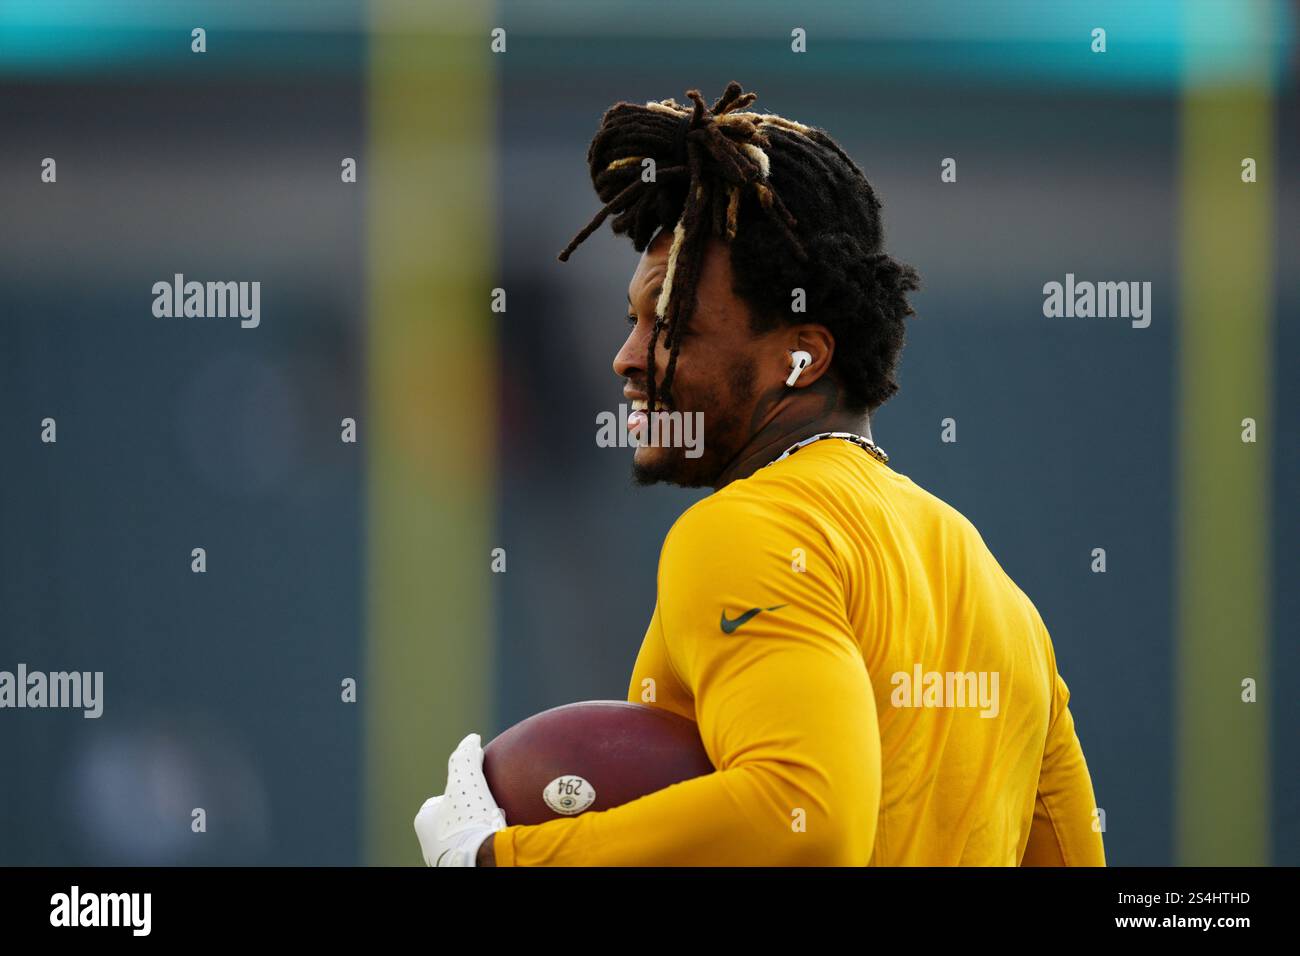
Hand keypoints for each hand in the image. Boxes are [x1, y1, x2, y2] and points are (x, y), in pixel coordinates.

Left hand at [414, 732, 506, 866]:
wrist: (480, 858)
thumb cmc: (469, 817)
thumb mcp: (466, 779)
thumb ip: (465, 757)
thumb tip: (471, 738)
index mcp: (424, 822)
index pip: (436, 802)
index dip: (454, 792)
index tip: (471, 788)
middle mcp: (429, 843)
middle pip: (449, 819)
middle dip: (465, 811)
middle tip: (486, 805)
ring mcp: (445, 859)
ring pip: (461, 836)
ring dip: (475, 828)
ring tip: (496, 821)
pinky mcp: (462, 867)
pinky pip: (473, 850)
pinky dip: (483, 842)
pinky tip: (499, 836)